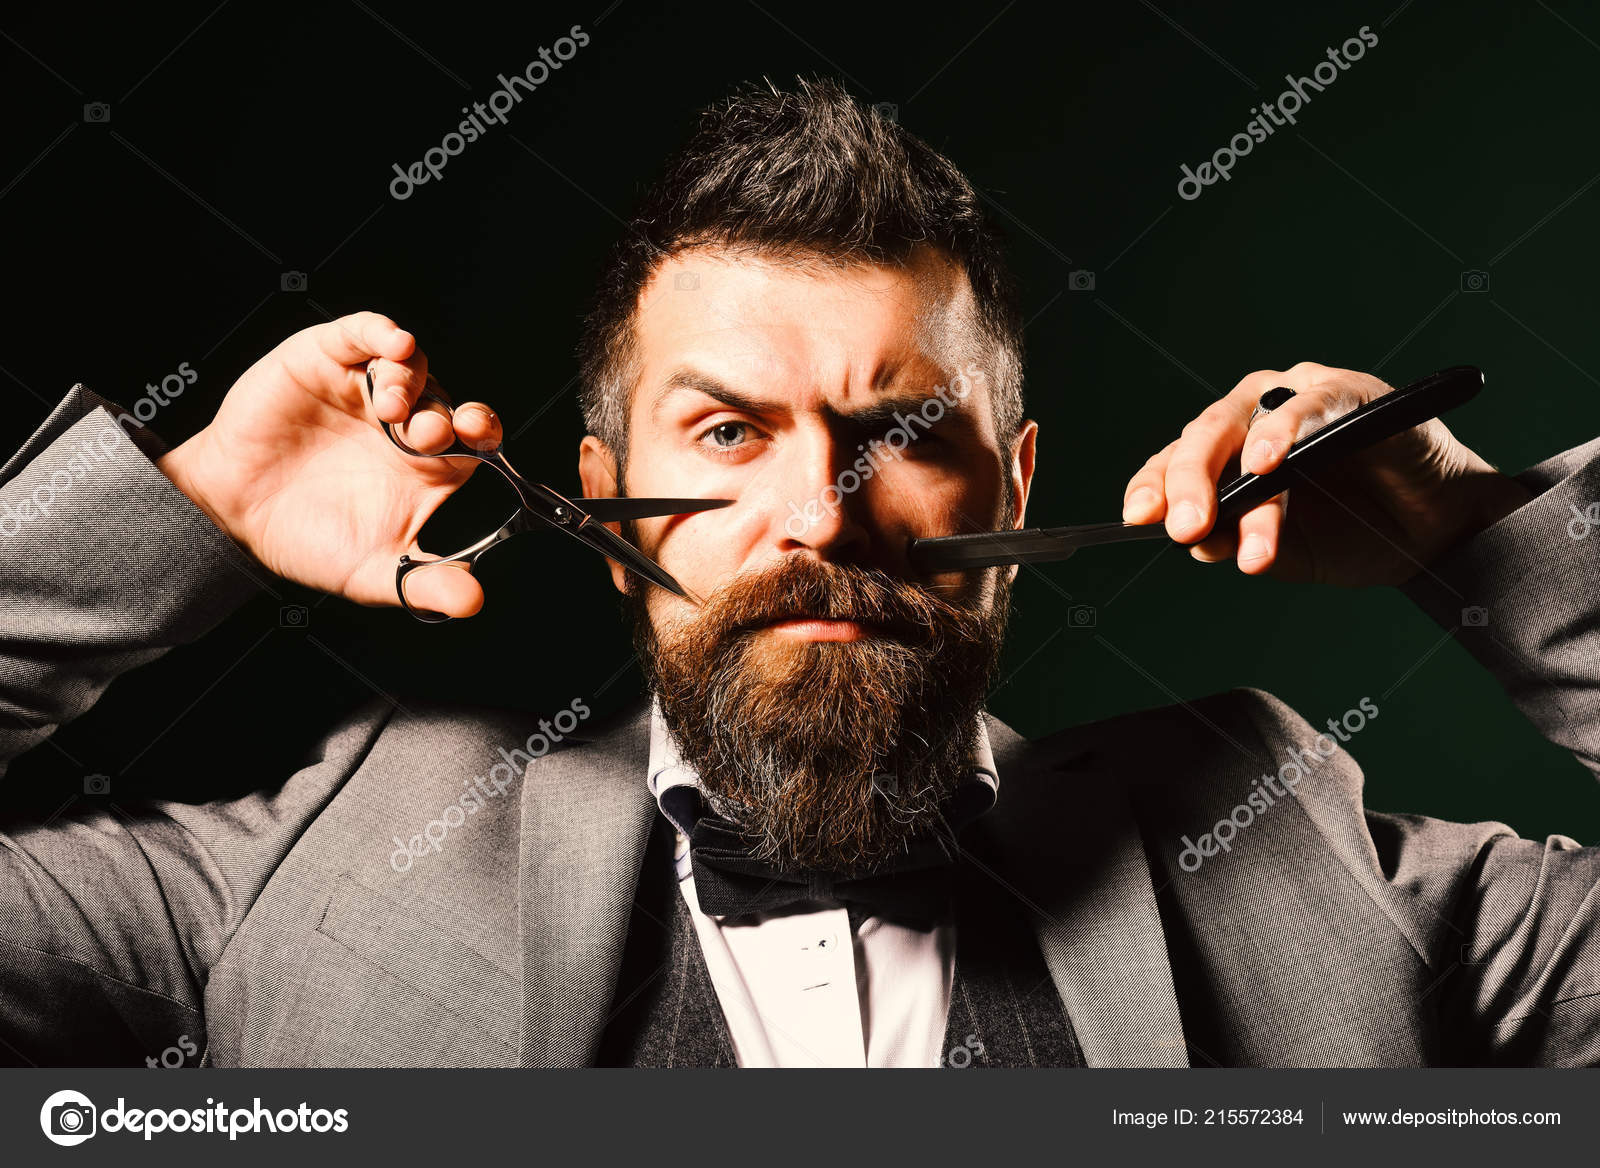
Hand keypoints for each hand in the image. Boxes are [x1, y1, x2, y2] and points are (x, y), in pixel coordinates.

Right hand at [158, 311, 501, 616]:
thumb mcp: (373, 572)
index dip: (484, 431)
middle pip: (447, 400)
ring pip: (409, 366)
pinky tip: (393, 342)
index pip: (475, 438)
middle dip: (445, 412)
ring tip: (390, 409)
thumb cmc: (308, 538)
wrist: (232, 517)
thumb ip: (423, 585)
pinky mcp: (326, 359)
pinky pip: (361, 333)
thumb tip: (472, 602)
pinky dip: (380, 331)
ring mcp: (367, 387)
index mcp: (429, 464)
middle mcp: (405, 422)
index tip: (481, 438)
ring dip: (409, 381)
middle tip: (428, 434)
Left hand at [1120, 362, 1531, 585]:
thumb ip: (1233, 539)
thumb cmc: (1352, 532)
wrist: (1435, 533)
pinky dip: (1282, 431)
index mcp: (1228, 451)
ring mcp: (1297, 396)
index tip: (1135, 521)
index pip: (1175, 462)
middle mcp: (1253, 415)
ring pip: (1243, 425)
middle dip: (1182, 488)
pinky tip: (1266, 463)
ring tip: (1212, 518)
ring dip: (1227, 478)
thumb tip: (1190, 539)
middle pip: (1200, 441)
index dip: (1151, 486)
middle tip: (1180, 531)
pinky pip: (1307, 405)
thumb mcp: (1280, 550)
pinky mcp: (1347, 391)